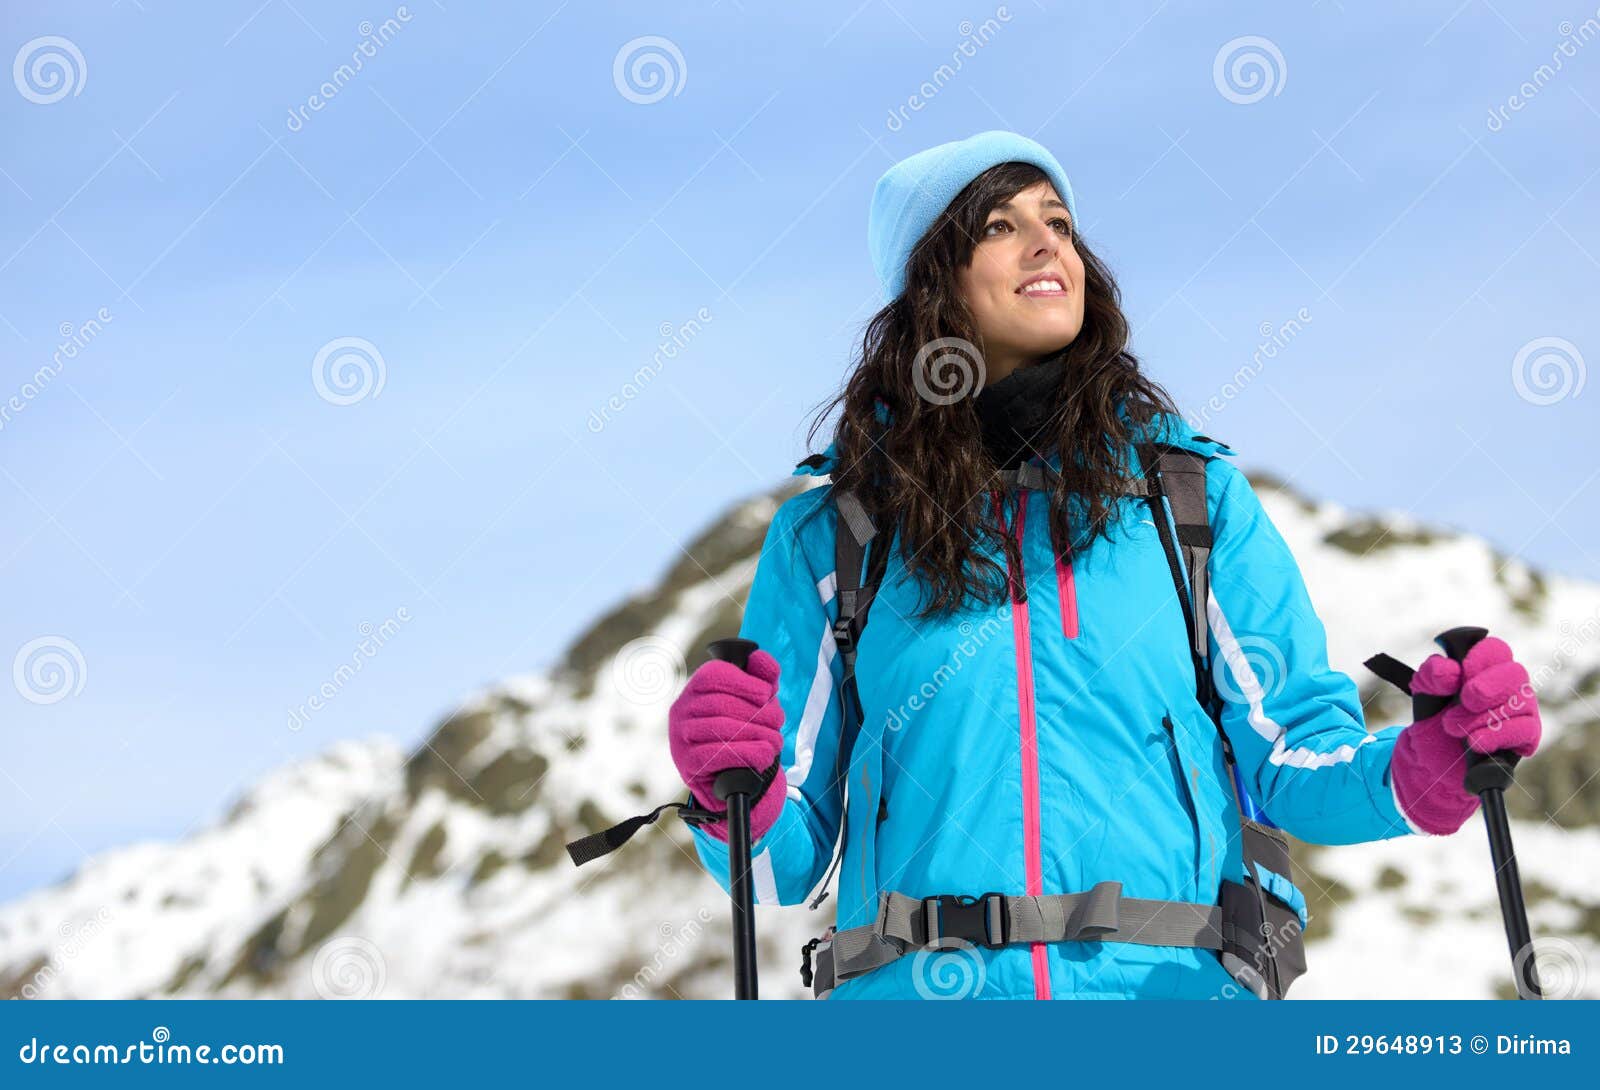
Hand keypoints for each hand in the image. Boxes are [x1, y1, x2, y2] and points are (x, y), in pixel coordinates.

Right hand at [667, 649, 786, 843]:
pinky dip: (746, 753)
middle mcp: (681, 710)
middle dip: (756, 712)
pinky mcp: (687, 764)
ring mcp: (680, 738)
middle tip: (777, 722)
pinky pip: (716, 755)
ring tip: (775, 741)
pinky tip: (764, 755)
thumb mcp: (757, 701)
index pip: (712, 675)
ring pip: (720, 728)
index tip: (766, 694)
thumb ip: (761, 676)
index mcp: (696, 689)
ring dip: (756, 734)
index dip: (743, 682)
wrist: (734, 775)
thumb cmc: (745, 730)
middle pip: (719, 703)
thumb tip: (758, 657)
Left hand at [1391, 636, 1541, 834]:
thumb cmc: (1434, 718)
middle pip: (1515, 673)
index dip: (1481, 657)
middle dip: (1488, 686)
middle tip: (1464, 700)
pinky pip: (1526, 731)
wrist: (1432, 758)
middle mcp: (1509, 687)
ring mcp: (1522, 711)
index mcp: (1485, 668)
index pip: (1496, 649)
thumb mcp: (1424, 694)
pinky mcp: (1527, 738)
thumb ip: (1431, 675)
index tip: (1461, 672)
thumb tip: (1450, 670)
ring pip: (1519, 704)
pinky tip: (1475, 743)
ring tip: (1453, 727)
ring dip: (1481, 717)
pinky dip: (1497, 736)